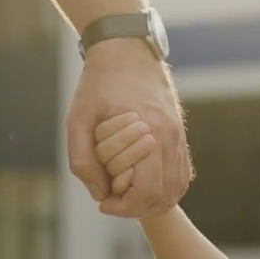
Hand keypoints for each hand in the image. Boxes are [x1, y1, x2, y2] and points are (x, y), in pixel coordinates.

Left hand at [66, 41, 190, 217]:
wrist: (126, 51)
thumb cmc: (98, 85)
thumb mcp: (77, 119)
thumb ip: (82, 158)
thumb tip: (99, 192)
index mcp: (147, 133)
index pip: (146, 191)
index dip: (124, 206)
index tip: (104, 202)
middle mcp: (169, 137)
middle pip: (165, 195)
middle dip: (138, 207)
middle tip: (113, 200)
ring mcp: (178, 135)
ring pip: (177, 187)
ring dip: (154, 200)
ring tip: (128, 196)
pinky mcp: (179, 133)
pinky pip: (182, 172)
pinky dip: (167, 187)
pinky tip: (145, 185)